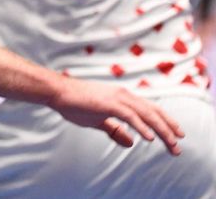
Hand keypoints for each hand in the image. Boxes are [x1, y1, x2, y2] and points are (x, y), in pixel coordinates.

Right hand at [50, 78, 183, 154]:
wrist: (58, 92)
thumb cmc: (74, 104)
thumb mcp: (98, 120)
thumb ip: (116, 131)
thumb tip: (131, 143)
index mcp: (123, 98)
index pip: (150, 110)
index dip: (165, 122)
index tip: (176, 134)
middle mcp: (124, 95)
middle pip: (153, 112)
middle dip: (169, 129)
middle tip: (178, 144)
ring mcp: (117, 98)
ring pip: (146, 115)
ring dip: (161, 130)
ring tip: (171, 143)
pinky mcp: (109, 103)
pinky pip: (130, 116)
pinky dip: (142, 127)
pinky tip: (150, 137)